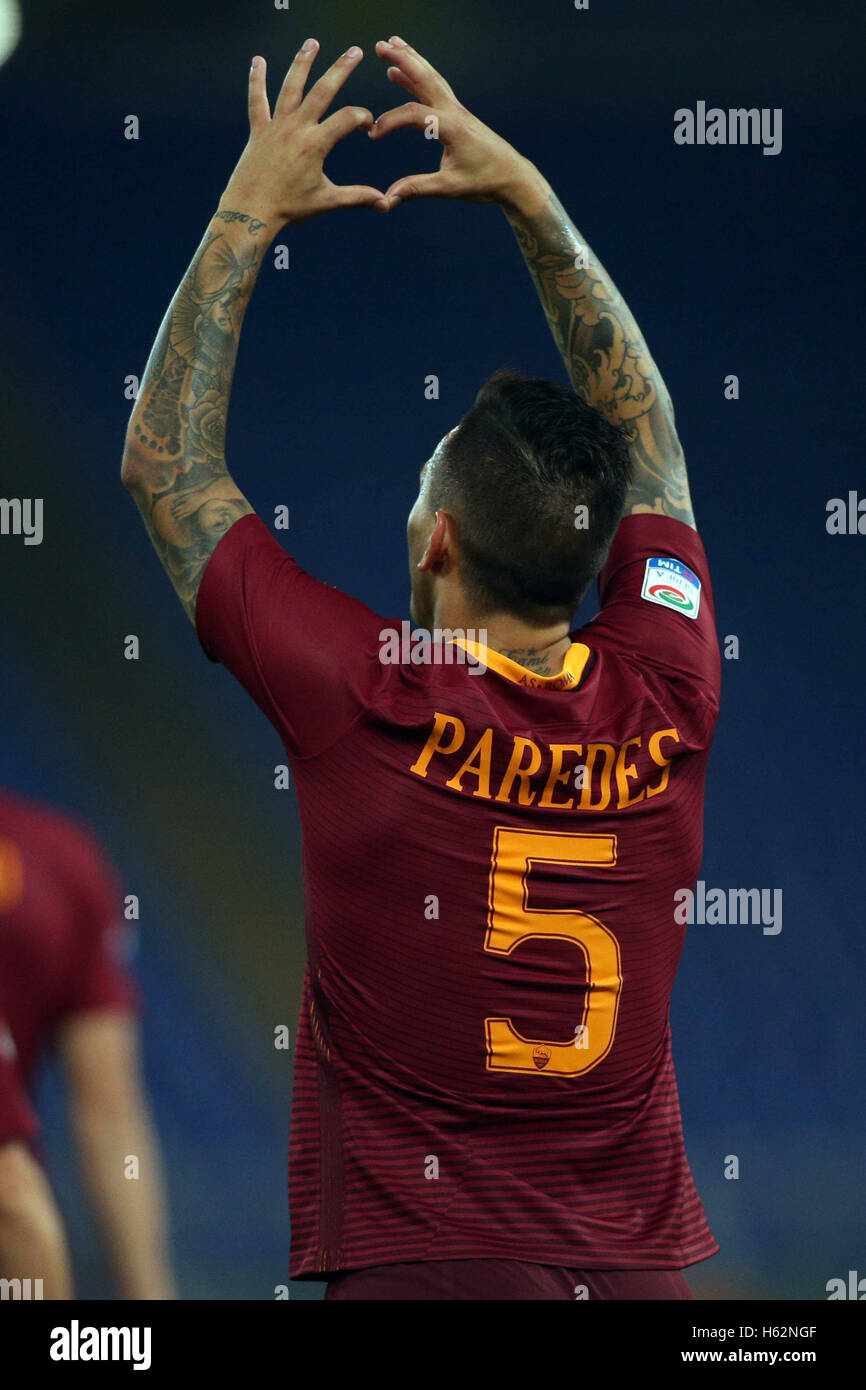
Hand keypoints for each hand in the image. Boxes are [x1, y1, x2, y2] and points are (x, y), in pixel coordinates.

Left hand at [220, 41, 388, 226]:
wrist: (250, 213)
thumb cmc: (289, 209)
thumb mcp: (327, 201)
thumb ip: (357, 197)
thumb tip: (386, 203)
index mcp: (315, 145)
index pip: (347, 118)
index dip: (363, 117)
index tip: (368, 126)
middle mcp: (296, 129)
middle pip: (322, 90)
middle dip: (341, 69)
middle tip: (355, 51)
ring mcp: (276, 127)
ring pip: (291, 87)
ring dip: (303, 63)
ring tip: (312, 43)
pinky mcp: (258, 131)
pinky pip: (257, 101)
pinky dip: (257, 80)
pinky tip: (257, 61)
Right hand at [370, 36, 543, 208]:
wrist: (513, 177)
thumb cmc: (485, 182)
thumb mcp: (450, 188)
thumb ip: (418, 189)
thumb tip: (388, 198)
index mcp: (452, 127)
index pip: (414, 114)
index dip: (390, 121)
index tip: (372, 135)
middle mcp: (455, 112)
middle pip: (426, 78)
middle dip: (403, 59)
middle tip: (381, 45)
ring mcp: (457, 110)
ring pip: (431, 78)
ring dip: (411, 60)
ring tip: (390, 45)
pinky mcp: (458, 114)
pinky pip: (435, 89)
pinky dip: (418, 78)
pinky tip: (403, 75)